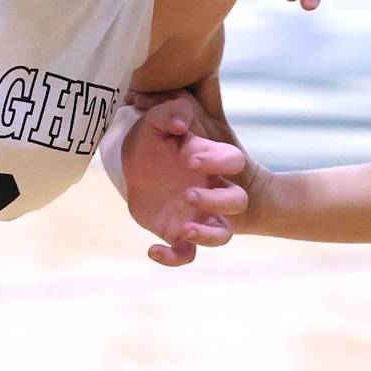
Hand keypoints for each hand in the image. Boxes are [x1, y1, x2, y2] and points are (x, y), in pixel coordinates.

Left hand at [120, 97, 248, 266]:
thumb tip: (181, 124)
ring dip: (208, 236)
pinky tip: (152, 250)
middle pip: (237, 202)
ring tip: (184, 229)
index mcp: (210, 160)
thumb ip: (169, 113)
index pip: (233, 161)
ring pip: (222, 235)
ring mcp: (197, 215)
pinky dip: (173, 258)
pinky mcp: (178, 234)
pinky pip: (186, 254)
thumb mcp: (155, 121)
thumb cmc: (152, 140)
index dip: (218, 161)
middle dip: (218, 201)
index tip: (189, 159)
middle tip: (188, 194)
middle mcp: (211, 190)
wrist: (133, 166)